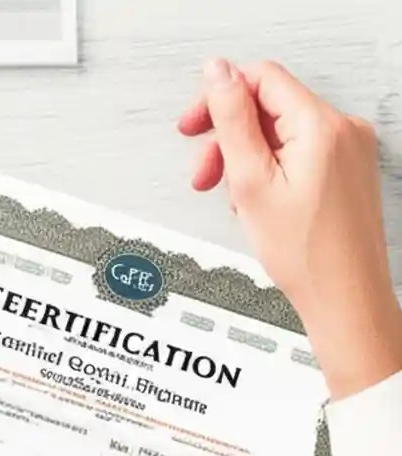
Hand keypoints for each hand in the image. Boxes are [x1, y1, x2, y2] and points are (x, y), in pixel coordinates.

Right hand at [179, 58, 401, 398]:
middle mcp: (342, 130)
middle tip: (203, 171)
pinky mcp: (346, 169)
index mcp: (321, 126)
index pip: (262, 78)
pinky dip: (268, 169)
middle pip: (268, 106)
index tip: (193, 125)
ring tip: (229, 195)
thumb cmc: (306, 252)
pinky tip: (256, 201)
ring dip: (243, 157)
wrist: (344, 296)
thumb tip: (218, 72)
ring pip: (279, 132)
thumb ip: (232, 119)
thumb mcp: (252, 181)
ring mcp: (348, 150)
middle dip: (227, 135)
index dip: (219, 96)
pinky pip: (297, 151)